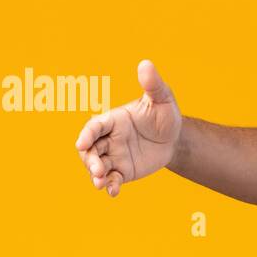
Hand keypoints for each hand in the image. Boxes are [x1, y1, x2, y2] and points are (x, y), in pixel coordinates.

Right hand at [75, 59, 181, 196]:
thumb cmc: (165, 115)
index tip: (82, 143)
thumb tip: (146, 64)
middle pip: (91, 149)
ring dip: (96, 175)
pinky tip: (113, 192)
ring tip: (100, 183)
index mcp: (113, 120)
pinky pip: (112, 179)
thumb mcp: (162, 99)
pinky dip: (110, 186)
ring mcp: (114, 156)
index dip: (86, 134)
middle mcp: (109, 138)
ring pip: (97, 166)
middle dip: (90, 159)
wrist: (175, 138)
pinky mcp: (122, 171)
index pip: (95, 126)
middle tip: (97, 169)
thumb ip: (153, 85)